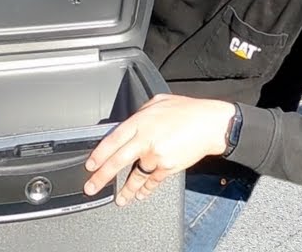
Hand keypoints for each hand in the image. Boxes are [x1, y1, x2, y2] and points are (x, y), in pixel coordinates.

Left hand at [83, 94, 236, 205]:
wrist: (211, 124)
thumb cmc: (186, 110)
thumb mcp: (156, 102)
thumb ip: (139, 114)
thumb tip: (129, 124)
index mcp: (139, 123)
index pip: (112, 141)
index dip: (99, 155)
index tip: (90, 166)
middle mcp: (145, 140)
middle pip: (118, 161)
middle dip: (102, 177)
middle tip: (91, 188)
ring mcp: (157, 156)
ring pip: (136, 176)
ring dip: (126, 190)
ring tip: (118, 200)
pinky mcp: (170, 167)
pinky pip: (154, 181)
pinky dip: (146, 189)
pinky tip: (140, 195)